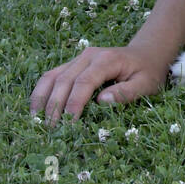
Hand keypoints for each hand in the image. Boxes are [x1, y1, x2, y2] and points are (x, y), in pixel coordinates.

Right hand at [30, 46, 169, 127]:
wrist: (146, 53)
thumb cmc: (147, 72)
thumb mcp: (146, 84)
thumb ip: (127, 92)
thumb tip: (101, 101)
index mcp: (107, 60)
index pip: (84, 82)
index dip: (73, 103)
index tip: (68, 124)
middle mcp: (89, 56)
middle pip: (64, 79)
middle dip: (55, 105)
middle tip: (49, 130)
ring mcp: (79, 58)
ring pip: (52, 76)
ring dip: (42, 98)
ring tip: (36, 121)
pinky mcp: (73, 63)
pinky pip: (52, 76)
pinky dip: (42, 92)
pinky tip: (37, 110)